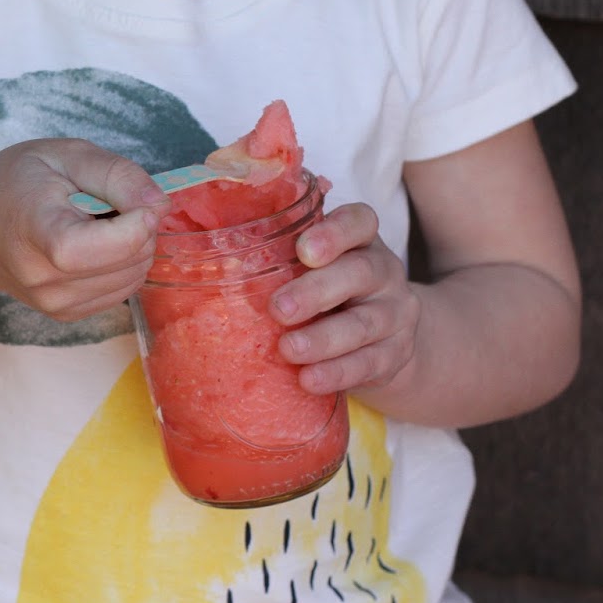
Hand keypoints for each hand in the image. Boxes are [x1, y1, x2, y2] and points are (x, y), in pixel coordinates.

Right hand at [0, 139, 169, 322]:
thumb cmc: (17, 182)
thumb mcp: (65, 155)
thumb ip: (117, 175)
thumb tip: (160, 205)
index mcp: (43, 236)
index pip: (119, 243)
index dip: (141, 216)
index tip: (130, 193)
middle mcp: (48, 282)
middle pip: (133, 260)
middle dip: (139, 226)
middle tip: (105, 202)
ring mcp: (56, 305)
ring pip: (135, 277)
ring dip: (133, 246)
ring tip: (96, 223)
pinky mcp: (67, 315)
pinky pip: (122, 290)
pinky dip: (122, 264)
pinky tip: (93, 244)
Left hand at [270, 203, 421, 395]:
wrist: (383, 339)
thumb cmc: (328, 292)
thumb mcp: (312, 269)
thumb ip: (279, 259)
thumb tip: (206, 264)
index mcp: (361, 241)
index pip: (360, 222)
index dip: (334, 233)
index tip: (303, 250)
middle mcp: (384, 272)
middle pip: (359, 272)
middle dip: (316, 291)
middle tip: (279, 309)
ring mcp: (395, 314)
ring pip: (364, 324)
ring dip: (322, 339)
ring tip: (288, 350)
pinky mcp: (395, 354)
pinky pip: (369, 364)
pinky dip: (336, 373)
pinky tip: (309, 380)